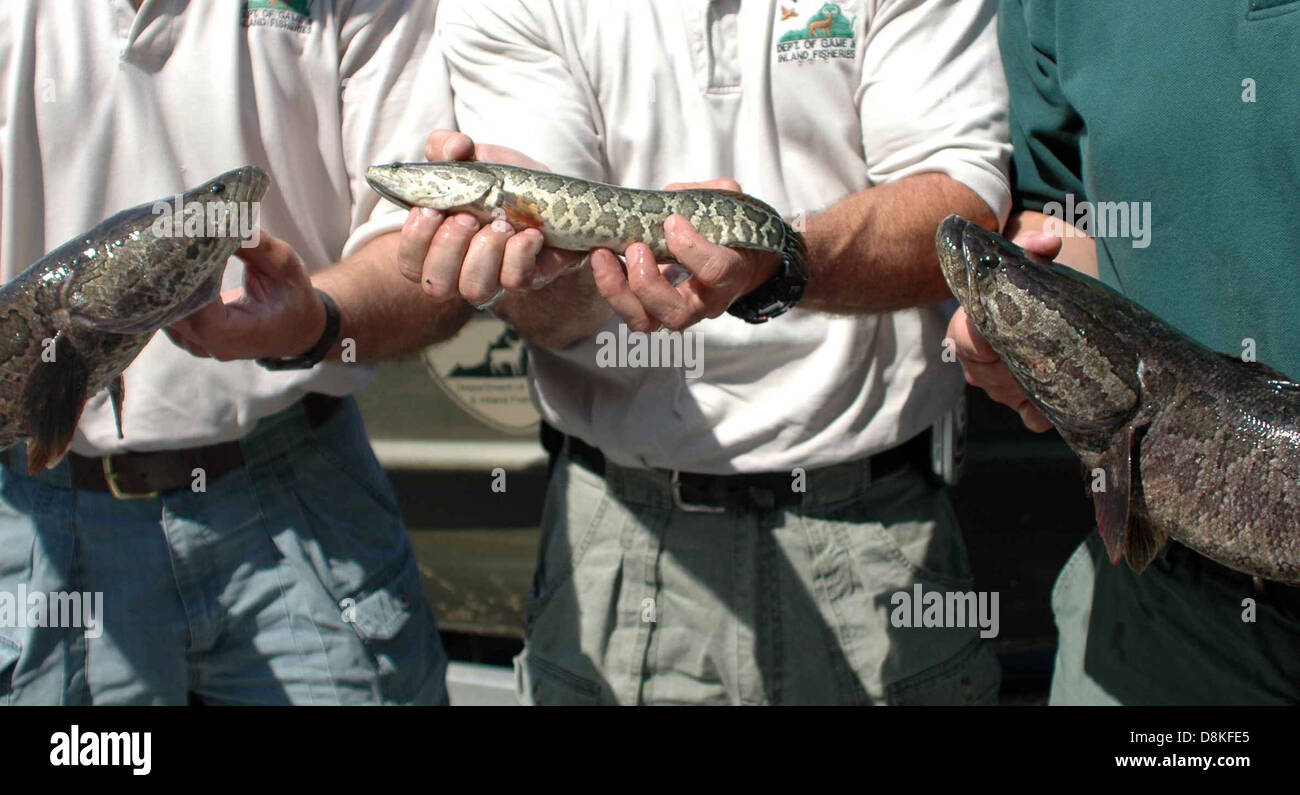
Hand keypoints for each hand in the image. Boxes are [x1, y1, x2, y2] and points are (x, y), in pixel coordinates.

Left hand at [165, 233, 326, 360]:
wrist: (295, 327)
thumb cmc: (292, 297)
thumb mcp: (285, 265)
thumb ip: (255, 244)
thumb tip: (222, 219)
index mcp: (239, 335)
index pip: (201, 316)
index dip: (191, 283)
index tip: (193, 248)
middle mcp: (212, 345)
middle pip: (171, 314)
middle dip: (168, 277)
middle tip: (170, 238)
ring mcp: (195, 344)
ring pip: (160, 315)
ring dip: (162, 282)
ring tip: (167, 247)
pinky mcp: (186, 336)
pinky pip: (164, 314)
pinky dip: (164, 290)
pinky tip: (169, 264)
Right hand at [396, 129, 581, 306]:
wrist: (552, 198)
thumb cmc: (501, 182)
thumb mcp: (472, 158)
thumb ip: (449, 146)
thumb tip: (454, 148)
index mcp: (436, 244)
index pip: (409, 264)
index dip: (415, 241)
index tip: (432, 209)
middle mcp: (460, 270)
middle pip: (437, 285)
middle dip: (450, 247)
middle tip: (468, 217)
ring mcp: (494, 280)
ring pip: (474, 289)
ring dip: (485, 253)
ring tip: (501, 224)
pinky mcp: (528, 278)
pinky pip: (516, 280)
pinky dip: (520, 254)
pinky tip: (530, 233)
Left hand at [590, 179, 779, 332]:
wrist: (736, 261)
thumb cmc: (729, 230)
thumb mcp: (729, 203)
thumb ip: (706, 194)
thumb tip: (669, 196)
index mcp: (731, 273)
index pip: (715, 271)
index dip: (691, 248)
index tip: (672, 222)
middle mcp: (705, 302)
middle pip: (676, 312)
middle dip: (647, 282)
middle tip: (635, 247)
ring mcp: (678, 311)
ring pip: (646, 321)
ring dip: (618, 290)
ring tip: (602, 254)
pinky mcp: (654, 311)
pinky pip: (630, 312)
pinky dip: (610, 288)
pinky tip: (601, 259)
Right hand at [947, 231, 1060, 431]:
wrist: (1043, 297)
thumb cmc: (1028, 278)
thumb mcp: (1026, 260)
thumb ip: (1031, 248)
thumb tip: (1048, 242)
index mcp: (967, 324)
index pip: (962, 338)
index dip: (982, 341)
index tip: (1004, 335)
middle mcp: (975, 360)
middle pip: (987, 373)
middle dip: (1016, 364)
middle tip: (1048, 350)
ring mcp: (997, 385)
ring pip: (1008, 395)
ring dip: (1034, 385)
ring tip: (1061, 369)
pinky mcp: (1021, 402)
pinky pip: (1030, 417)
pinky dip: (1046, 411)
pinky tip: (1064, 400)